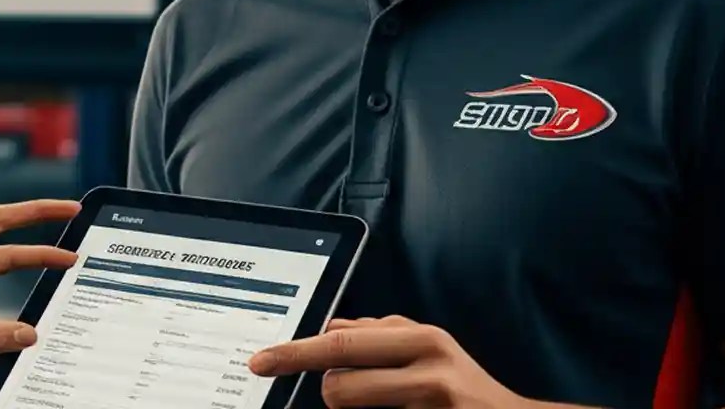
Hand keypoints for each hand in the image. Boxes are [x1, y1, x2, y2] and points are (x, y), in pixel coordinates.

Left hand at [249, 315, 530, 407]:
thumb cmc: (463, 388)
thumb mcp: (429, 348)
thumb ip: (380, 334)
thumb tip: (329, 325)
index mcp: (423, 340)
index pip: (341, 341)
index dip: (294, 353)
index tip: (260, 362)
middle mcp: (429, 372)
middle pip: (339, 385)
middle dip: (331, 392)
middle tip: (345, 391)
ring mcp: (432, 408)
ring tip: (389, 405)